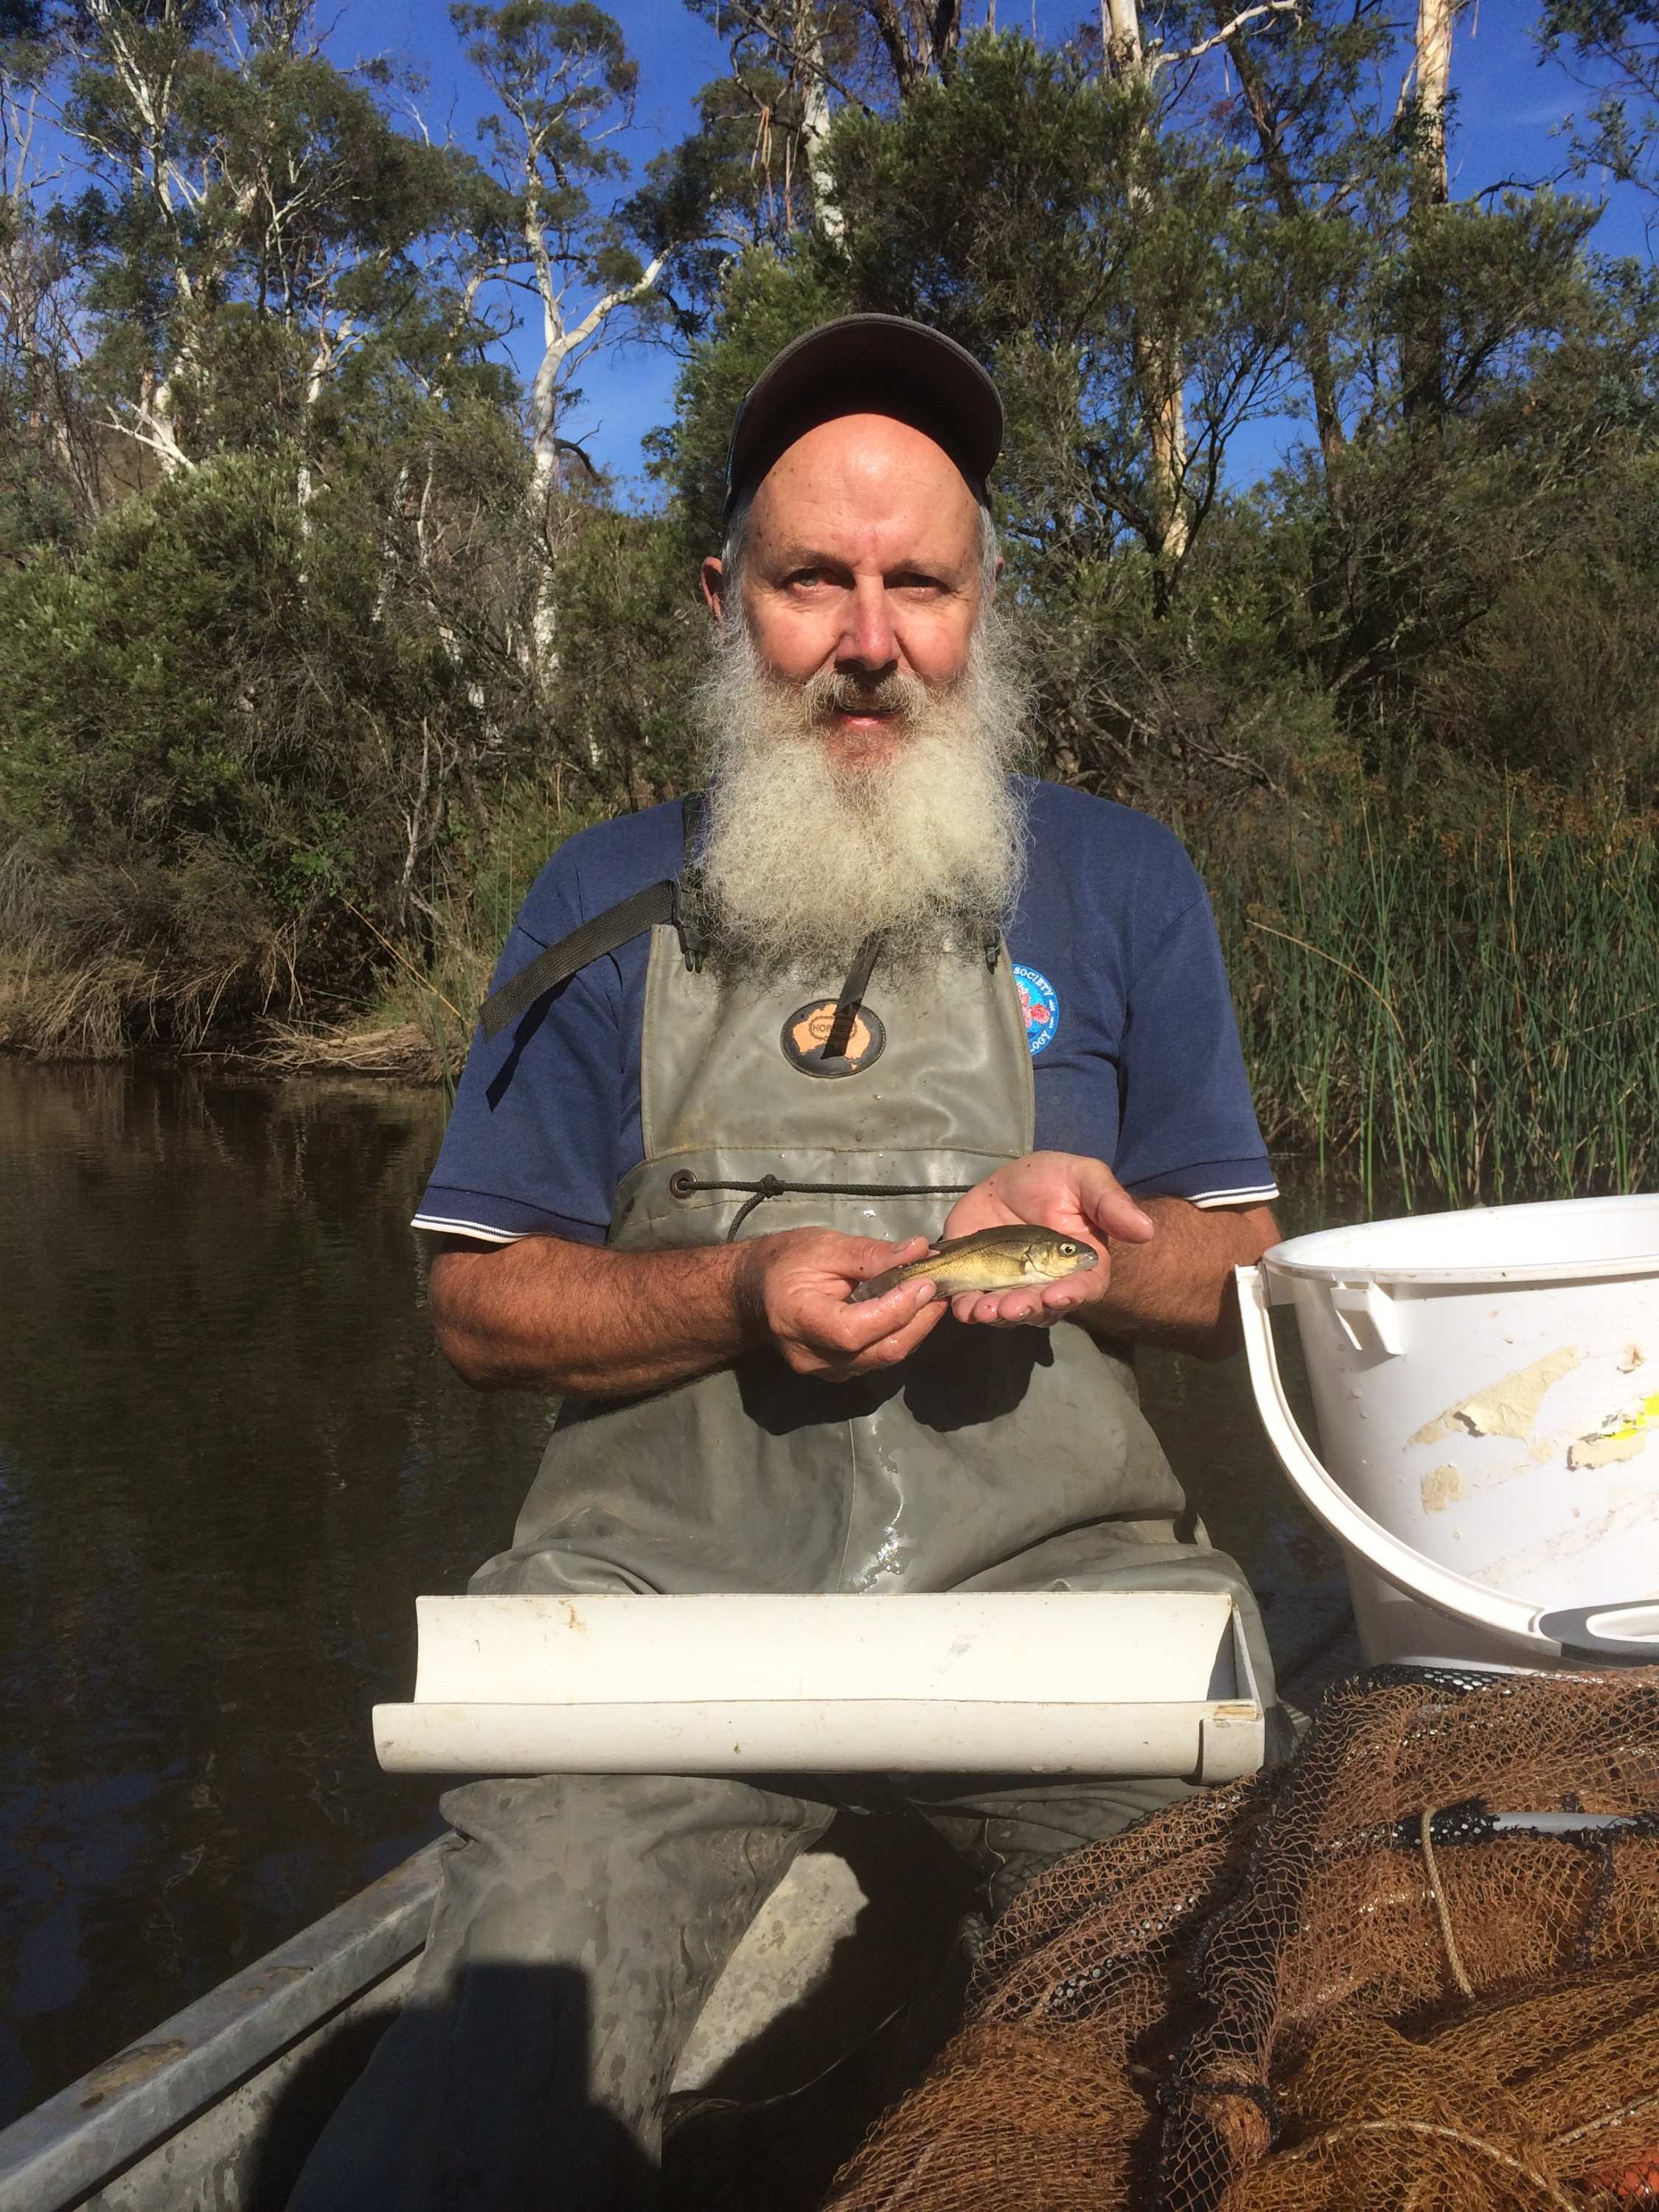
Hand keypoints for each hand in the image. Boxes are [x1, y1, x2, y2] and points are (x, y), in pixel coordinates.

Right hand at [738, 1229, 946, 1380]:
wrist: (756, 1291)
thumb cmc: (785, 1261)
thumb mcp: (824, 1246)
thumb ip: (871, 1254)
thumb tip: (920, 1250)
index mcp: (798, 1319)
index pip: (854, 1330)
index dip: (895, 1310)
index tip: (925, 1282)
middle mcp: (812, 1356)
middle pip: (879, 1351)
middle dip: (918, 1320)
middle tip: (942, 1287)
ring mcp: (826, 1371)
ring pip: (885, 1358)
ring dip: (917, 1328)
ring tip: (934, 1296)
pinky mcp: (840, 1373)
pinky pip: (879, 1358)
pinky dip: (903, 1335)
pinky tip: (914, 1311)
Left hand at [941, 1152, 1155, 1327]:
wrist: (1011, 1182)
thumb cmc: (1058, 1181)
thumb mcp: (1086, 1179)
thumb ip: (1111, 1204)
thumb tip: (1146, 1231)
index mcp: (1081, 1267)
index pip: (1083, 1289)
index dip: (1072, 1295)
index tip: (1058, 1295)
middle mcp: (1048, 1286)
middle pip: (1041, 1309)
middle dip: (1026, 1309)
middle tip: (1013, 1306)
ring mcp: (1012, 1288)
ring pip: (1006, 1312)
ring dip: (995, 1315)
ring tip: (983, 1309)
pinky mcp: (979, 1283)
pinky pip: (972, 1303)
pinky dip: (965, 1308)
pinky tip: (959, 1305)